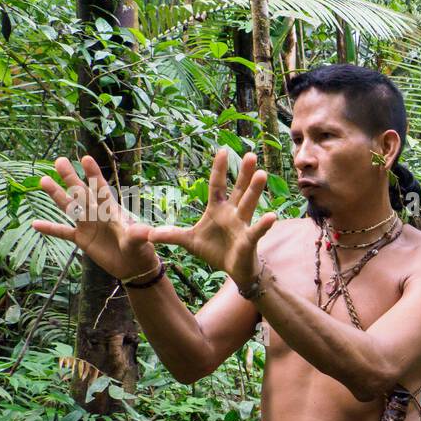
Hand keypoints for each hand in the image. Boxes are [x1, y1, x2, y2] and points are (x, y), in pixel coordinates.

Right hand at [32, 156, 158, 280]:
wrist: (134, 266)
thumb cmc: (141, 250)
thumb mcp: (140, 242)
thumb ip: (139, 235)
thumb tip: (146, 232)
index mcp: (112, 210)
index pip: (102, 190)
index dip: (94, 175)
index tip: (86, 158)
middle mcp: (97, 214)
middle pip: (81, 193)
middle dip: (71, 178)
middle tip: (59, 160)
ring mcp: (88, 225)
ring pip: (70, 207)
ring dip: (57, 195)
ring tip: (43, 180)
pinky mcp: (82, 239)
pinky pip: (63, 232)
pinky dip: (50, 229)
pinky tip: (35, 224)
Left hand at [147, 149, 273, 284]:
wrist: (233, 270)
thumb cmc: (215, 251)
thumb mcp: (190, 242)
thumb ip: (172, 235)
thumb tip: (149, 233)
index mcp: (218, 209)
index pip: (217, 185)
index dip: (219, 169)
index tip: (223, 150)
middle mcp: (233, 213)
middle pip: (239, 189)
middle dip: (244, 173)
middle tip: (251, 155)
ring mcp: (243, 225)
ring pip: (249, 204)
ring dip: (255, 189)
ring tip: (262, 173)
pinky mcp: (249, 240)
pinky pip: (257, 230)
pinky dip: (264, 224)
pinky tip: (271, 216)